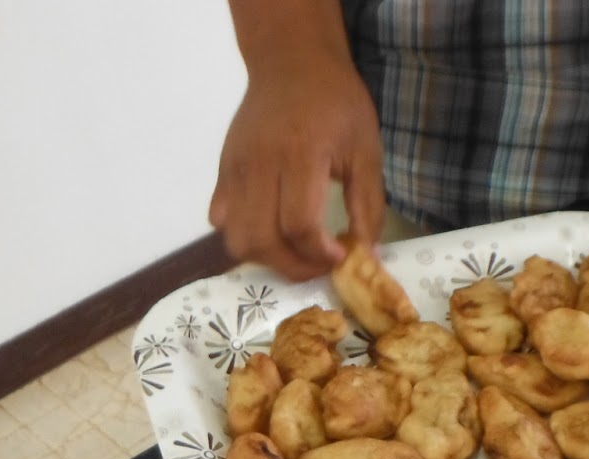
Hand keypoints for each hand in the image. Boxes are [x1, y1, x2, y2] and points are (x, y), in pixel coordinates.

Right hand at [209, 46, 385, 280]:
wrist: (291, 60)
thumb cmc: (336, 103)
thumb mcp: (366, 148)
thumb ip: (368, 204)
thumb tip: (368, 256)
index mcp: (300, 155)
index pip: (299, 225)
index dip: (319, 254)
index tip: (339, 256)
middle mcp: (260, 164)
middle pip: (262, 240)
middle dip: (294, 266)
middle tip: (318, 262)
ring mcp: (235, 168)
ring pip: (236, 237)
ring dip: (266, 258)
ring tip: (295, 251)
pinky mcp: (223, 169)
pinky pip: (221, 218)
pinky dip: (244, 234)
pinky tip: (271, 227)